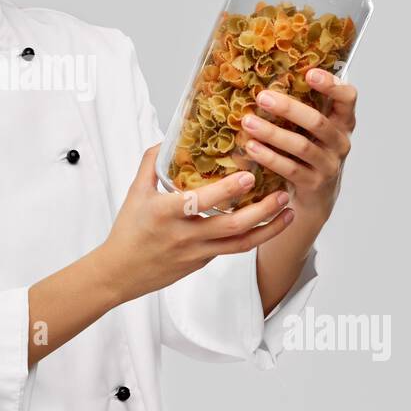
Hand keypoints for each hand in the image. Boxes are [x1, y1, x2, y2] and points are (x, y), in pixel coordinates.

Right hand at [98, 143, 294, 305]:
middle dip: (262, 211)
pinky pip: (233, 249)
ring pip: (241, 243)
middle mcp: (185, 235)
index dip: (227, 190)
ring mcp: (197, 252)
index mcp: (166, 213)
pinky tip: (269, 224)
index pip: (200, 202)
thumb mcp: (135, 192)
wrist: (120, 273)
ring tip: (289, 212)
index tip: (249, 176)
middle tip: (283, 194)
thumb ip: (151, 162)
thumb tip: (169, 136)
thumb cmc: (128, 230)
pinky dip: (254, 236)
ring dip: (269, 228)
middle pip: (231, 226)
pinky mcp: (203, 262)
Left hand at [238, 68, 356, 218]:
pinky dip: (269, 157)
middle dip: (289, 108)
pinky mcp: (314, 184)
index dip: (332, 85)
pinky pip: (290, 168)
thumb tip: (265, 79)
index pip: (347, 98)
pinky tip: (251, 147)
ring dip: (273, 133)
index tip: (310, 73)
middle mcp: (340, 142)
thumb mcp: (311, 129)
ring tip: (248, 123)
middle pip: (318, 121)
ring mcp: (329, 165)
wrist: (316, 197)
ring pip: (302, 146)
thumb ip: (301, 107)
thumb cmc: (309, 153)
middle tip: (262, 97)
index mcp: (342, 122)